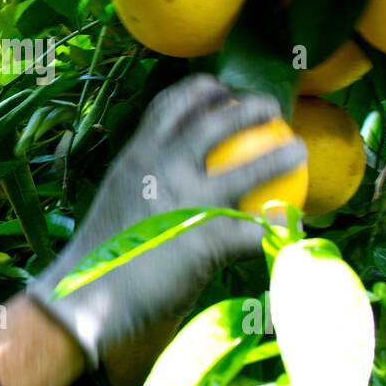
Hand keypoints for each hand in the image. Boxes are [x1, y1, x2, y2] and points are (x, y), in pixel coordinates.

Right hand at [27, 74, 305, 368]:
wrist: (88, 296)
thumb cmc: (101, 252)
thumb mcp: (119, 197)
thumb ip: (145, 180)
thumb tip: (168, 176)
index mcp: (138, 156)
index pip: (171, 105)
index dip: (201, 91)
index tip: (220, 89)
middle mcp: (163, 168)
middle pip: (216, 123)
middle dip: (249, 107)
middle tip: (270, 107)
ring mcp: (188, 201)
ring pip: (249, 168)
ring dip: (280, 157)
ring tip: (298, 149)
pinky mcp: (208, 240)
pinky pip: (255, 229)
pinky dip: (277, 226)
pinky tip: (292, 226)